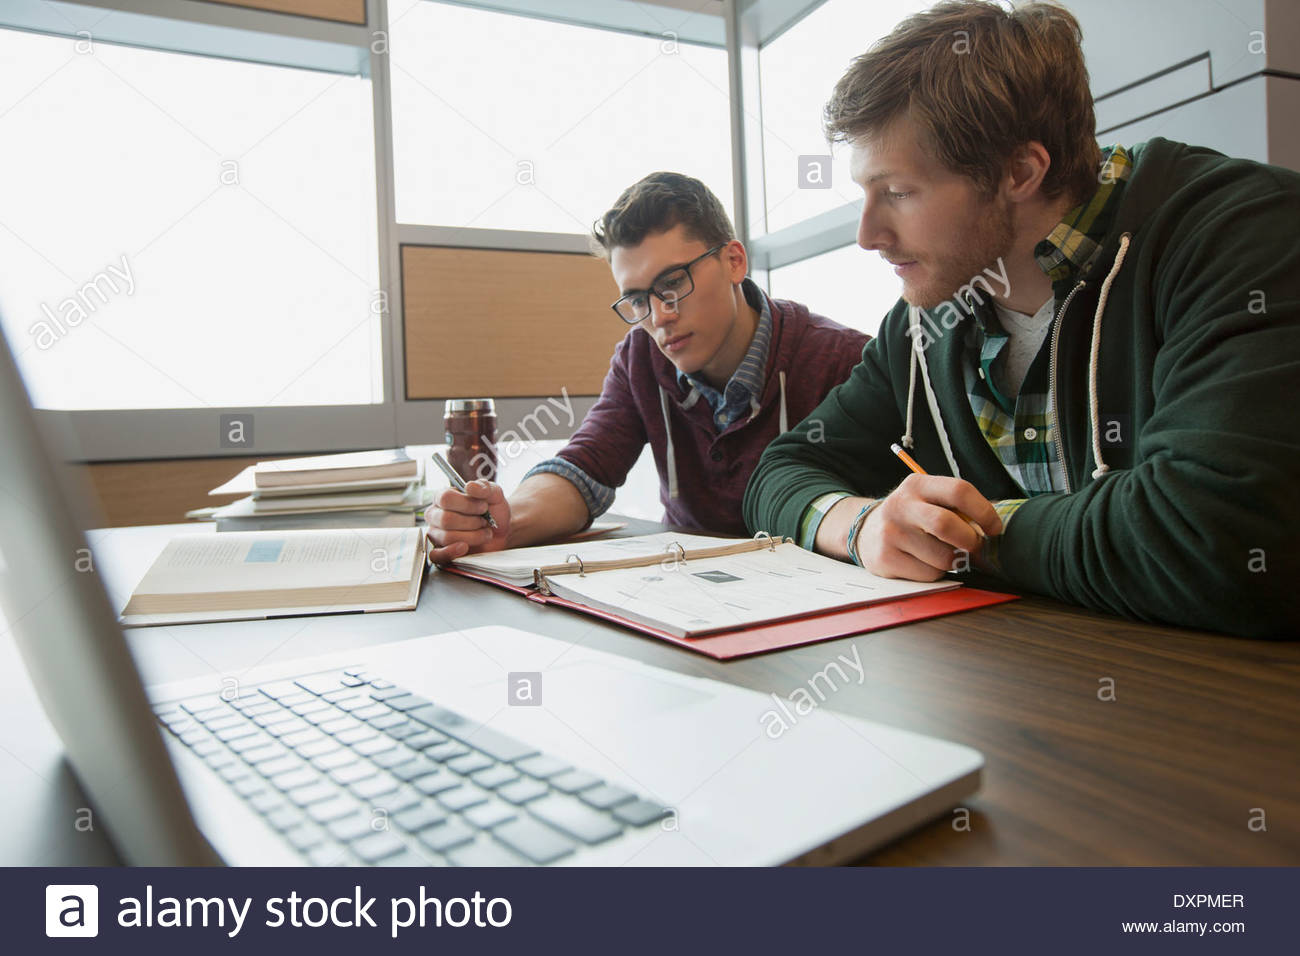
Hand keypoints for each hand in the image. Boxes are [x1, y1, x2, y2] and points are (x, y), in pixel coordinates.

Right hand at [423, 480, 509, 562]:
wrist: (500, 531)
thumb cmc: (492, 510)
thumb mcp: (494, 494)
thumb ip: (484, 487)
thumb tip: (469, 486)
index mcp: (443, 497)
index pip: (445, 498)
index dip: (467, 504)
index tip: (484, 507)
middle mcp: (435, 515)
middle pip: (446, 519)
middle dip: (472, 522)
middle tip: (484, 522)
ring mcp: (436, 534)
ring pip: (447, 537)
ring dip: (473, 536)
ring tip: (484, 533)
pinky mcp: (441, 551)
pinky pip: (436, 555)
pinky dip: (451, 552)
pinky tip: (464, 548)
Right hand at [855, 474, 1000, 579]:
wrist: (867, 532)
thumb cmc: (913, 517)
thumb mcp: (929, 500)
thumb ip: (958, 508)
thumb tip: (994, 527)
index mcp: (917, 484)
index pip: (959, 491)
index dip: (984, 512)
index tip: (994, 528)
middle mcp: (901, 505)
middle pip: (947, 525)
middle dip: (971, 541)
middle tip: (974, 546)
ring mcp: (890, 533)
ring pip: (942, 557)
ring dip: (952, 561)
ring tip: (942, 553)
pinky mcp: (885, 558)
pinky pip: (928, 574)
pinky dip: (935, 573)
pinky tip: (924, 562)